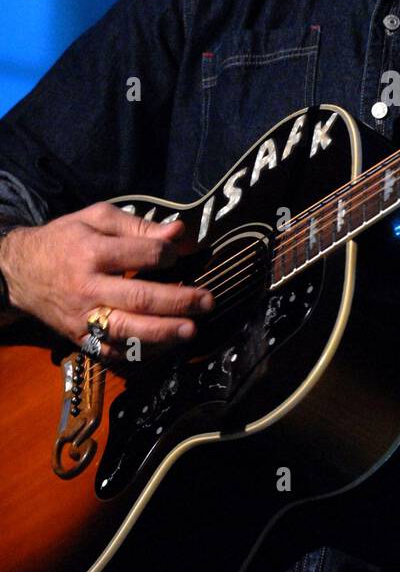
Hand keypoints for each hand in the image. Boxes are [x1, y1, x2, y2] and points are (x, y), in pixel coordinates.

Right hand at [0, 203, 213, 361]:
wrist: (21, 271)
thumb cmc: (65, 240)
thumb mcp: (96, 219)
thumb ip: (138, 226)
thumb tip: (178, 233)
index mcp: (92, 252)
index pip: (140, 255)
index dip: (167, 254)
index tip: (180, 253)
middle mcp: (88, 288)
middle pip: (139, 298)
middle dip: (178, 301)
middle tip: (207, 301)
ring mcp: (84, 318)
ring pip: (127, 331)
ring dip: (163, 332)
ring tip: (191, 330)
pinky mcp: (81, 338)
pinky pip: (114, 351)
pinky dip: (142, 351)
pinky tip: (166, 345)